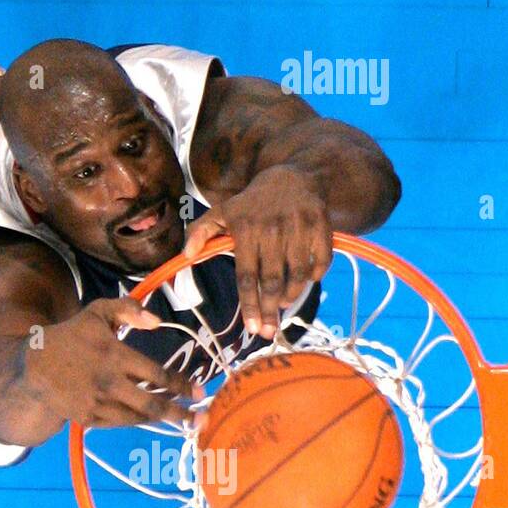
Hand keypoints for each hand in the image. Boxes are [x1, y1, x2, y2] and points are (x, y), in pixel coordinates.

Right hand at [26, 297, 203, 428]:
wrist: (33, 366)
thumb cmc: (70, 337)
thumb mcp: (96, 312)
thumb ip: (127, 309)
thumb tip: (157, 321)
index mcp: (115, 355)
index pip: (157, 375)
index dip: (181, 385)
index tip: (200, 392)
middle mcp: (109, 382)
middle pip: (152, 404)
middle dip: (180, 414)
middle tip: (199, 420)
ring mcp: (98, 403)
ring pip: (138, 417)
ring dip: (160, 418)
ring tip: (178, 419)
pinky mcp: (88, 418)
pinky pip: (119, 422)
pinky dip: (135, 420)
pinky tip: (146, 416)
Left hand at [183, 165, 331, 338]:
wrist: (291, 176)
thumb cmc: (251, 203)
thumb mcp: (221, 212)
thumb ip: (200, 232)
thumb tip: (185, 255)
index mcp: (245, 229)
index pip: (246, 276)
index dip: (250, 305)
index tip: (252, 329)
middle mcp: (272, 229)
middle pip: (271, 281)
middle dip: (270, 310)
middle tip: (270, 331)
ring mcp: (298, 227)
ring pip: (297, 275)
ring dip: (292, 295)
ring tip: (284, 303)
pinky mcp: (321, 225)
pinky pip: (321, 260)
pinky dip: (316, 275)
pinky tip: (307, 281)